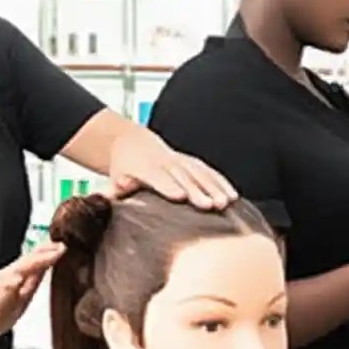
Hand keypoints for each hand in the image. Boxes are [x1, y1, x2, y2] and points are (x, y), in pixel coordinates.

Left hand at [108, 131, 237, 209]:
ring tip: (226, 202)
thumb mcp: (116, 177)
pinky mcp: (192, 163)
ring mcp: (181, 161)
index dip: (169, 185)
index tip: (181, 196)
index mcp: (146, 168)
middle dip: (198, 190)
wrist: (132, 144)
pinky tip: (233, 195)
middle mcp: (167, 163)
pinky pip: (209, 172)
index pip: (158, 176)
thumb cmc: (124, 168)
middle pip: (184, 176)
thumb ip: (118, 185)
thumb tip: (119, 186)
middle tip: (210, 205)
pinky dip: (221, 182)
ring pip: (200, 173)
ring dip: (215, 187)